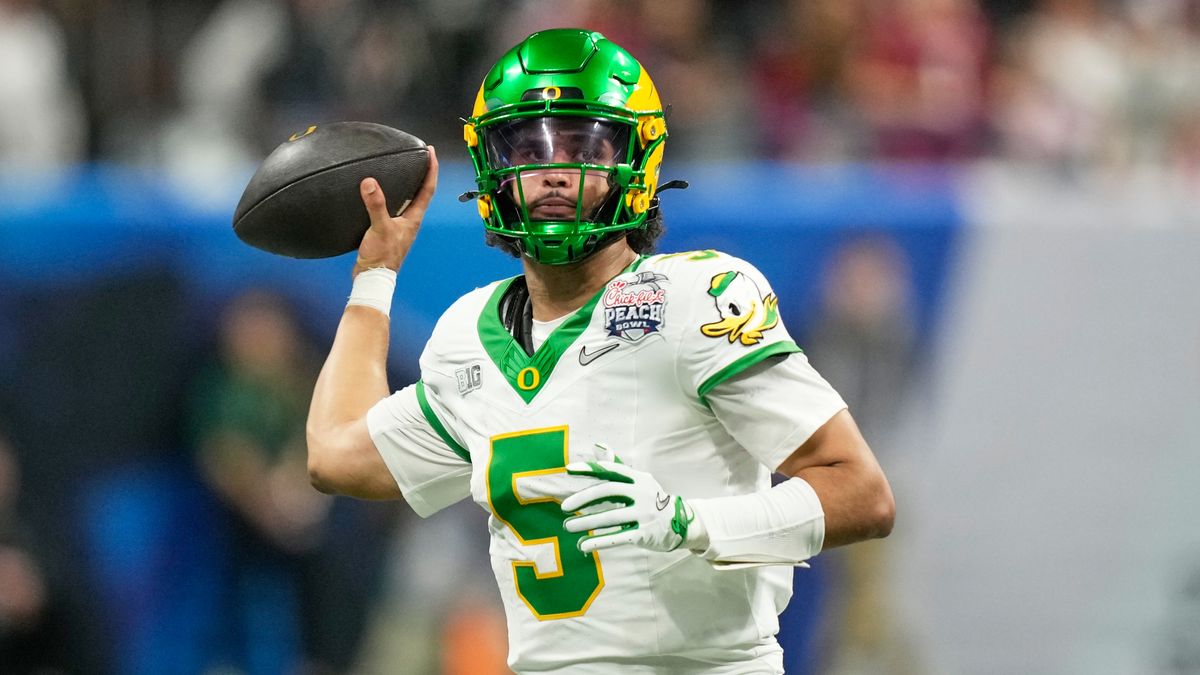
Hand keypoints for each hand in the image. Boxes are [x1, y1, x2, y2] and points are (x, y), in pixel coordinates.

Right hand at [354, 146, 438, 275]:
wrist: (372, 277)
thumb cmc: (381, 257)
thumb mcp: (379, 227)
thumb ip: (376, 205)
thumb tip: (370, 183)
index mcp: (413, 218)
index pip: (428, 189)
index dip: (431, 169)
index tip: (431, 152)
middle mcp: (410, 220)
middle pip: (420, 192)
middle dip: (421, 173)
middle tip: (419, 155)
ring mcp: (399, 225)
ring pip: (407, 200)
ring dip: (407, 184)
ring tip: (403, 169)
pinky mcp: (387, 229)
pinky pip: (392, 207)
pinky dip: (390, 196)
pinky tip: (380, 192)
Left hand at [561, 460, 694, 554]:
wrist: (682, 523)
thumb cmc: (653, 499)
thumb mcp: (639, 481)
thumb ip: (617, 466)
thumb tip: (598, 447)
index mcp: (638, 478)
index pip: (611, 470)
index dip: (590, 469)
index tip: (569, 469)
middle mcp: (641, 493)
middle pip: (608, 492)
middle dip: (583, 499)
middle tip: (565, 507)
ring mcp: (644, 514)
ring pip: (610, 517)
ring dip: (586, 522)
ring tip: (568, 526)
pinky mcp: (644, 534)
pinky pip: (617, 538)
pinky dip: (598, 541)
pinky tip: (582, 544)